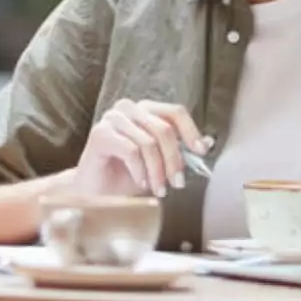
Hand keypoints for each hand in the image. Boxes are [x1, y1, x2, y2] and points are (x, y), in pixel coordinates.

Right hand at [74, 99, 207, 197]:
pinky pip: (131, 151)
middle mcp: (128, 108)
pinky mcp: (100, 134)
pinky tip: (140, 183)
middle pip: (164, 129)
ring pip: (148, 142)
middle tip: (177, 184)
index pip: (175, 112)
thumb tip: (207, 143)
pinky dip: (140, 170)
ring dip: (157, 171)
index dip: (191, 131)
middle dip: (174, 160)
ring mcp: (112, 119)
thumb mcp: (159, 163)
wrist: (93, 192)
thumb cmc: (125, 176)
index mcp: (144, 110)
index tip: (200, 152)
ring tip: (158, 189)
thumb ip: (179, 150)